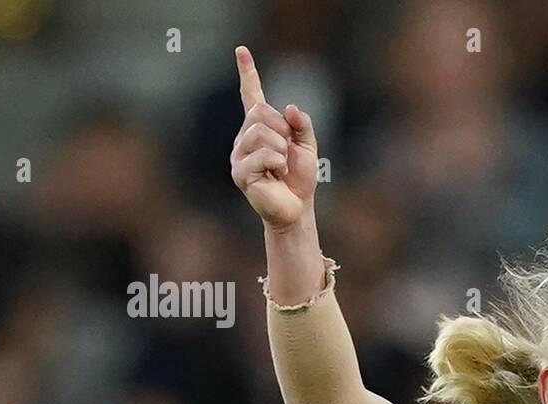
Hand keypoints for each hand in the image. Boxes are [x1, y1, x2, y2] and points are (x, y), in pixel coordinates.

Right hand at [229, 45, 318, 230]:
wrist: (296, 208)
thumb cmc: (299, 178)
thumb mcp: (308, 145)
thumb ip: (302, 124)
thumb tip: (291, 108)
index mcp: (260, 128)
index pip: (251, 95)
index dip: (247, 73)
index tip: (241, 50)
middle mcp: (244, 137)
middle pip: (261, 112)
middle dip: (282, 130)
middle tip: (286, 152)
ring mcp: (239, 154)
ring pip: (262, 133)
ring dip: (281, 149)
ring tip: (280, 167)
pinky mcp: (240, 172)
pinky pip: (264, 154)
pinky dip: (278, 164)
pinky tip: (276, 176)